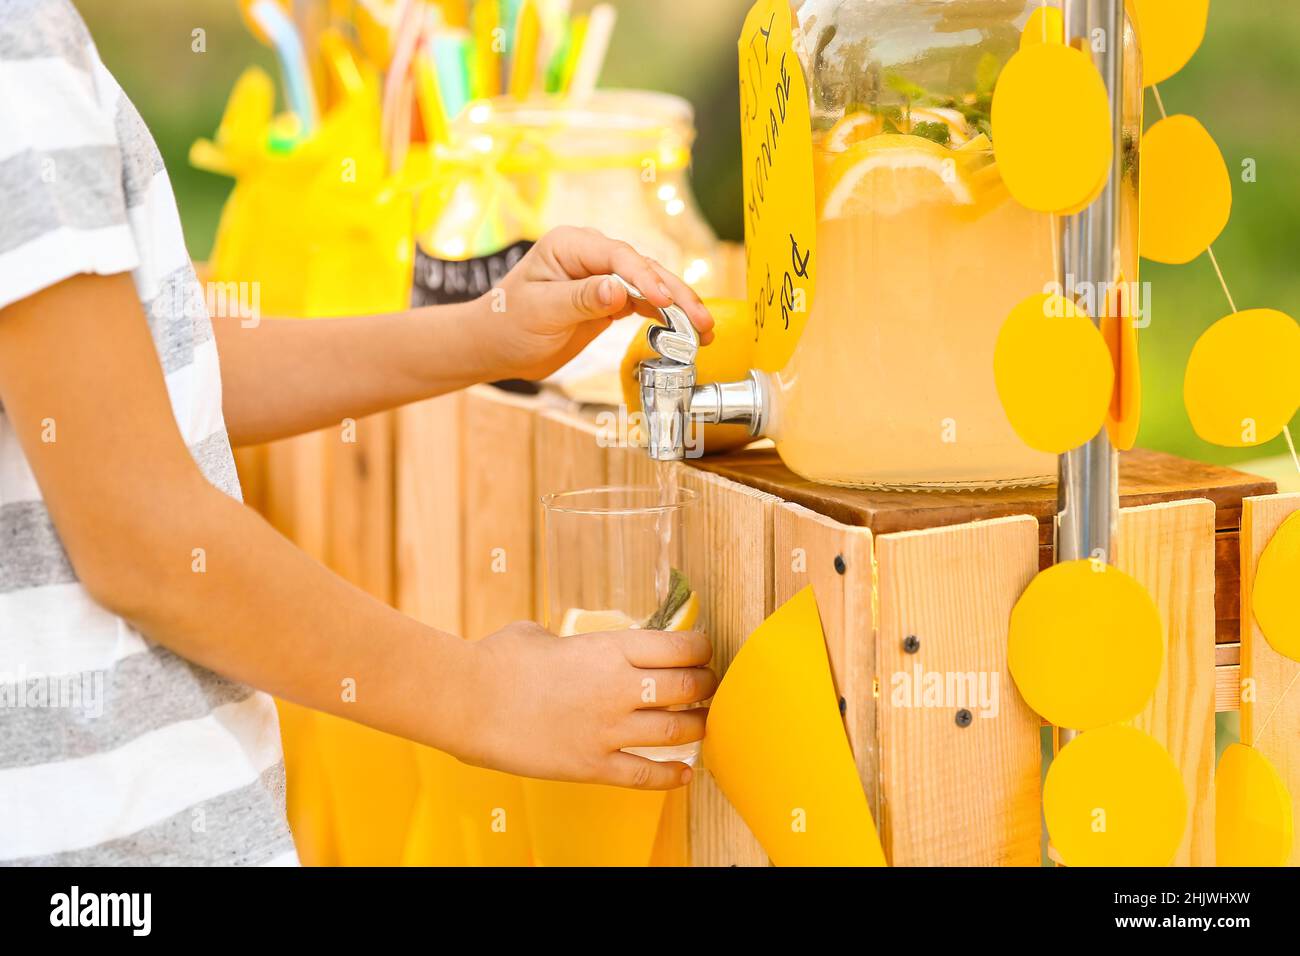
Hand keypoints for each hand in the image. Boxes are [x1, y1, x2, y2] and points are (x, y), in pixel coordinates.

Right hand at [459, 620, 716, 788]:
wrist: (467, 700)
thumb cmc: (497, 660)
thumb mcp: (541, 634)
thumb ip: (568, 641)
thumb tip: (567, 646)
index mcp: (610, 648)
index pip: (681, 647)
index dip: (702, 649)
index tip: (704, 651)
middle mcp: (619, 688)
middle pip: (689, 687)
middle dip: (706, 686)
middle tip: (707, 686)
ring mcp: (608, 729)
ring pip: (678, 731)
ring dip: (698, 727)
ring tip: (702, 724)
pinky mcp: (592, 766)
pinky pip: (645, 775)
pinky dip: (672, 776)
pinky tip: (685, 774)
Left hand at [477, 226, 714, 380]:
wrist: (495, 347)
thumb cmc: (507, 324)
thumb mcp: (541, 311)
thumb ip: (581, 300)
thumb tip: (620, 290)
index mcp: (570, 245)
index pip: (618, 256)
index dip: (646, 278)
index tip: (666, 302)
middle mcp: (590, 255)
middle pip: (643, 268)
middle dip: (675, 295)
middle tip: (701, 322)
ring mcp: (603, 276)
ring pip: (651, 286)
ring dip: (679, 307)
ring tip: (704, 331)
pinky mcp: (609, 299)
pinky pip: (644, 303)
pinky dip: (666, 317)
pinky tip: (686, 331)